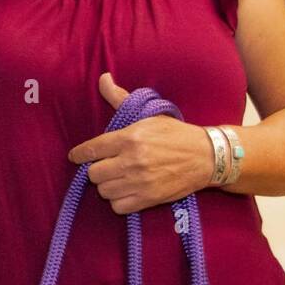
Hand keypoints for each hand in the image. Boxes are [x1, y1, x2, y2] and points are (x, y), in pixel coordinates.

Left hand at [67, 72, 214, 214]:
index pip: (91, 150)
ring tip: (118, 177)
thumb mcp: (149, 114)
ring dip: (108, 185)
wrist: (208, 157)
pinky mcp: (149, 199)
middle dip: (97, 169)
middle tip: (108, 165)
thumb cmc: (176, 134)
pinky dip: (119, 201)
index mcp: (130, 138)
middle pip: (93, 174)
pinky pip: (118, 206)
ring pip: (104, 191)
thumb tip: (102, 78)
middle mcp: (132, 161)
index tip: (76, 156)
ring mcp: (140, 182)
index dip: (79, 154)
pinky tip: (126, 191)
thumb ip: (120, 98)